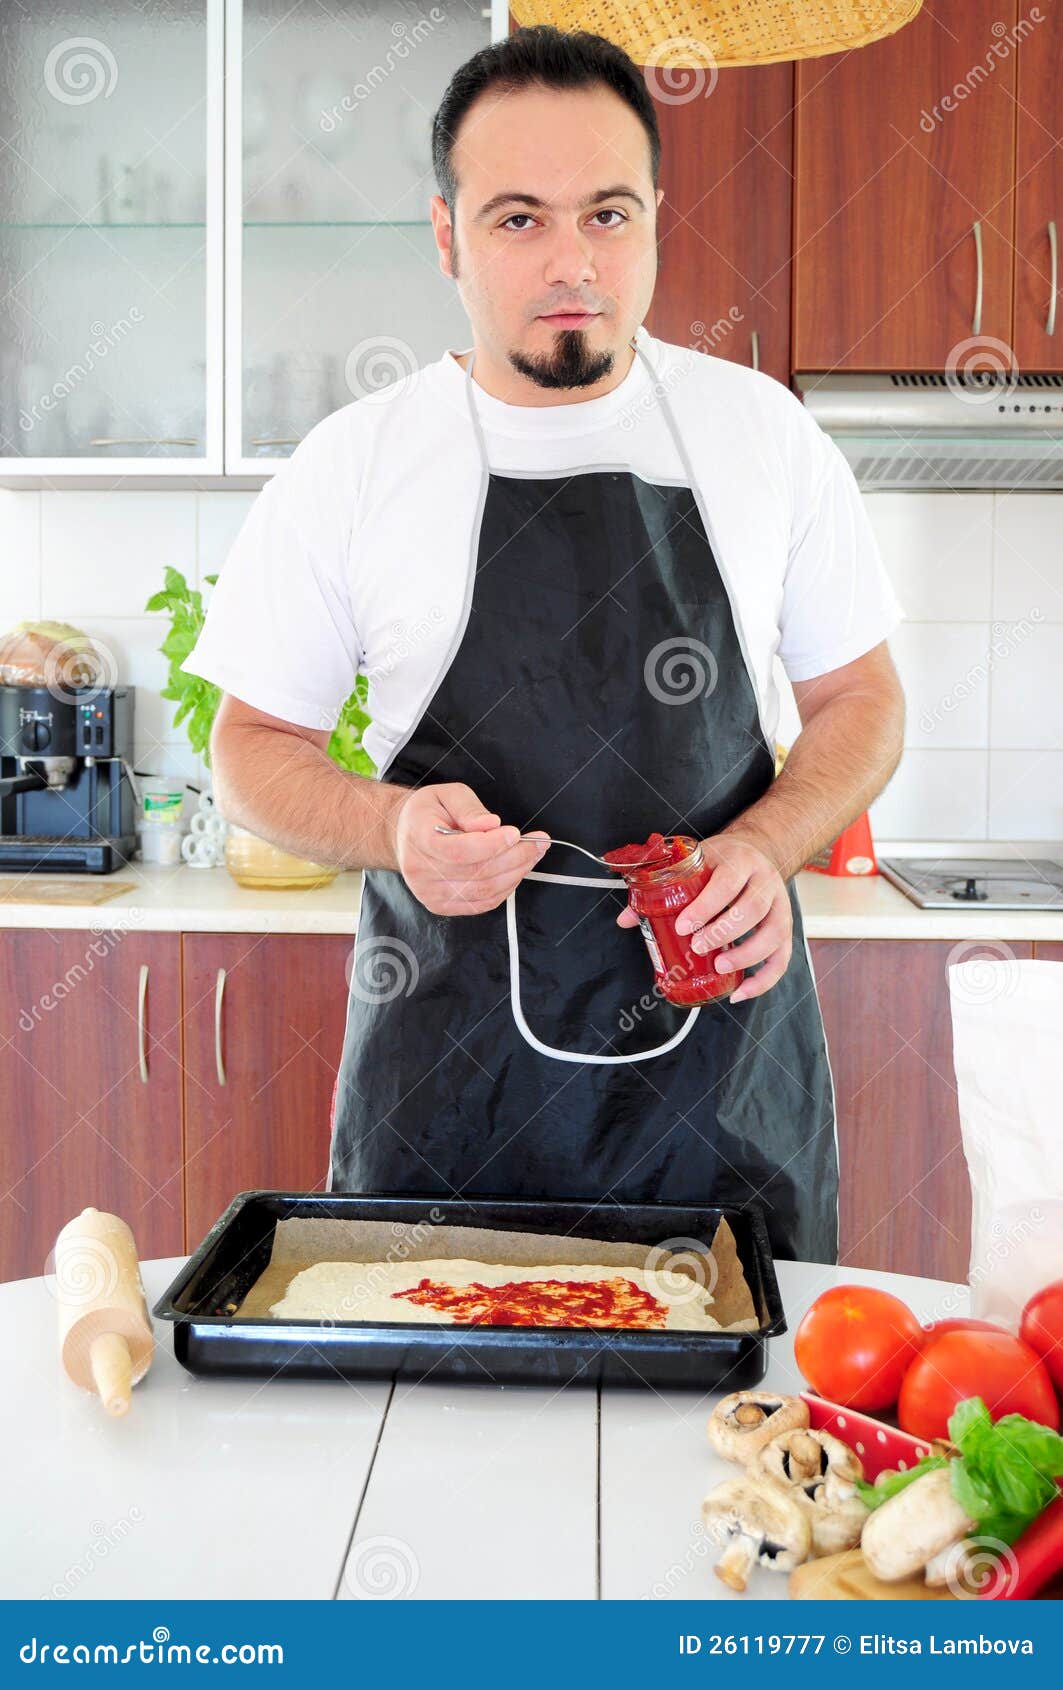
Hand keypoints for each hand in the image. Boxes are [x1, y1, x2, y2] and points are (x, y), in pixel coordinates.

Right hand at [392, 783, 548, 916]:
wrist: (406, 834)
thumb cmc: (429, 812)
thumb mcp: (447, 794)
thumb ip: (469, 808)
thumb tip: (492, 825)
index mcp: (419, 839)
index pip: (459, 851)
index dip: (492, 845)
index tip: (515, 833)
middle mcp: (421, 871)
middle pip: (477, 872)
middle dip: (515, 858)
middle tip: (538, 843)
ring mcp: (430, 893)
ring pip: (483, 891)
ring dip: (515, 874)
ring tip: (532, 856)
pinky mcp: (441, 905)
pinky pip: (480, 904)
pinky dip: (504, 890)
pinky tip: (515, 872)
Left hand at [615, 834, 791, 1001]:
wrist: (754, 852)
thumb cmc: (718, 862)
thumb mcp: (693, 864)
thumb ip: (661, 888)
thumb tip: (626, 920)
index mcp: (740, 860)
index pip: (727, 882)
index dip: (706, 905)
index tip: (683, 926)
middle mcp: (765, 880)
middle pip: (753, 908)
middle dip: (724, 931)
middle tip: (698, 946)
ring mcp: (780, 904)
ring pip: (773, 932)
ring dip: (746, 954)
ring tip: (719, 966)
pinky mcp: (786, 927)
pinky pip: (782, 957)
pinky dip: (764, 979)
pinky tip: (741, 992)